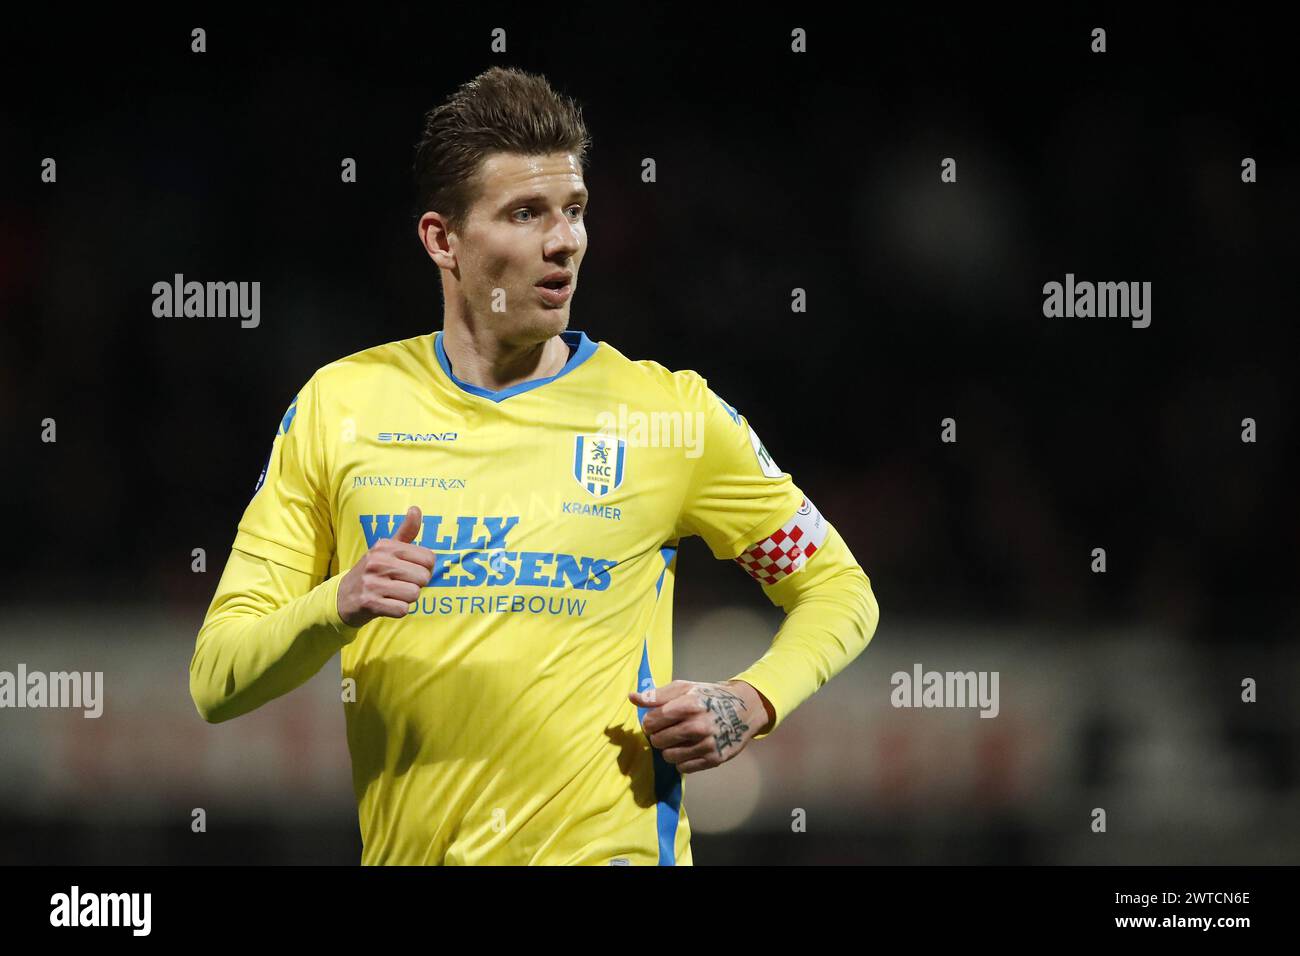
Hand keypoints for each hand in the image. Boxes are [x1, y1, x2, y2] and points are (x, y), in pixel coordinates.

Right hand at [336, 506, 434, 627]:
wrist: (342, 597)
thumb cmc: (372, 572)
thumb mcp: (386, 549)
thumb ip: (405, 532)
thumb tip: (416, 509)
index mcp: (385, 546)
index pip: (429, 558)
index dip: (425, 568)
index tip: (411, 570)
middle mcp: (377, 561)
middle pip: (423, 577)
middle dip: (417, 585)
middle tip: (400, 584)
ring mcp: (372, 582)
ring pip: (414, 594)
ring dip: (407, 598)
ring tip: (392, 594)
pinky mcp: (369, 603)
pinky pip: (402, 610)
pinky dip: (398, 610)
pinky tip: (386, 604)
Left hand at [628, 679, 772, 772]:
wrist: (744, 709)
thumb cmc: (710, 696)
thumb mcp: (685, 688)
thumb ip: (657, 694)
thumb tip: (632, 698)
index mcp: (690, 704)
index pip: (653, 720)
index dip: (649, 721)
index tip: (655, 721)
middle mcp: (699, 725)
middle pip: (658, 740)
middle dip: (658, 736)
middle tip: (667, 730)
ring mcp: (707, 744)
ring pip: (668, 756)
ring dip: (668, 749)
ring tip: (677, 740)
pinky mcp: (714, 759)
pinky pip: (683, 767)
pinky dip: (681, 760)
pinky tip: (689, 749)